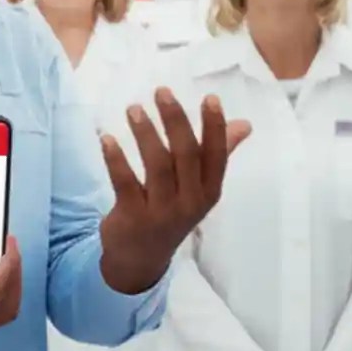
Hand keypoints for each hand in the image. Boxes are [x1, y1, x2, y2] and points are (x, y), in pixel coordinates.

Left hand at [98, 90, 249, 292]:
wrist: (140, 258)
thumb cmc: (172, 212)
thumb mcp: (198, 189)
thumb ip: (218, 154)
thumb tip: (244, 124)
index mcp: (209, 192)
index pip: (217, 156)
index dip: (215, 128)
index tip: (209, 98)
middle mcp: (189, 202)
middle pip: (186, 155)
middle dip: (175, 121)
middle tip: (161, 92)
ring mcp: (162, 211)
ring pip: (157, 166)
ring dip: (145, 134)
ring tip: (133, 108)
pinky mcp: (133, 216)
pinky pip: (124, 183)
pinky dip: (116, 159)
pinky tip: (107, 138)